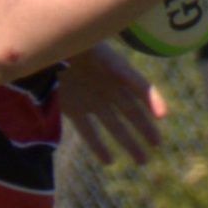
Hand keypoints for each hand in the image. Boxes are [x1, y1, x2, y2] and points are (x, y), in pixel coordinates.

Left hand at [59, 41, 166, 164]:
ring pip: (114, 126)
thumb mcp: (105, 60)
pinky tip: (108, 161)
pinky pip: (88, 131)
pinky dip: (97, 146)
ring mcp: (90, 100)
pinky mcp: (72, 109)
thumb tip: (154, 103)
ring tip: (142, 160)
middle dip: (144, 129)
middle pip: (131, 112)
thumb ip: (130, 79)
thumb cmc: (76, 46)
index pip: (140, 89)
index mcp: (117, 71)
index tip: (162, 116)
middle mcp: (107, 88)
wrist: (44, 46)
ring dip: (128, 142)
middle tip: (157, 145)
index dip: (152, 101)